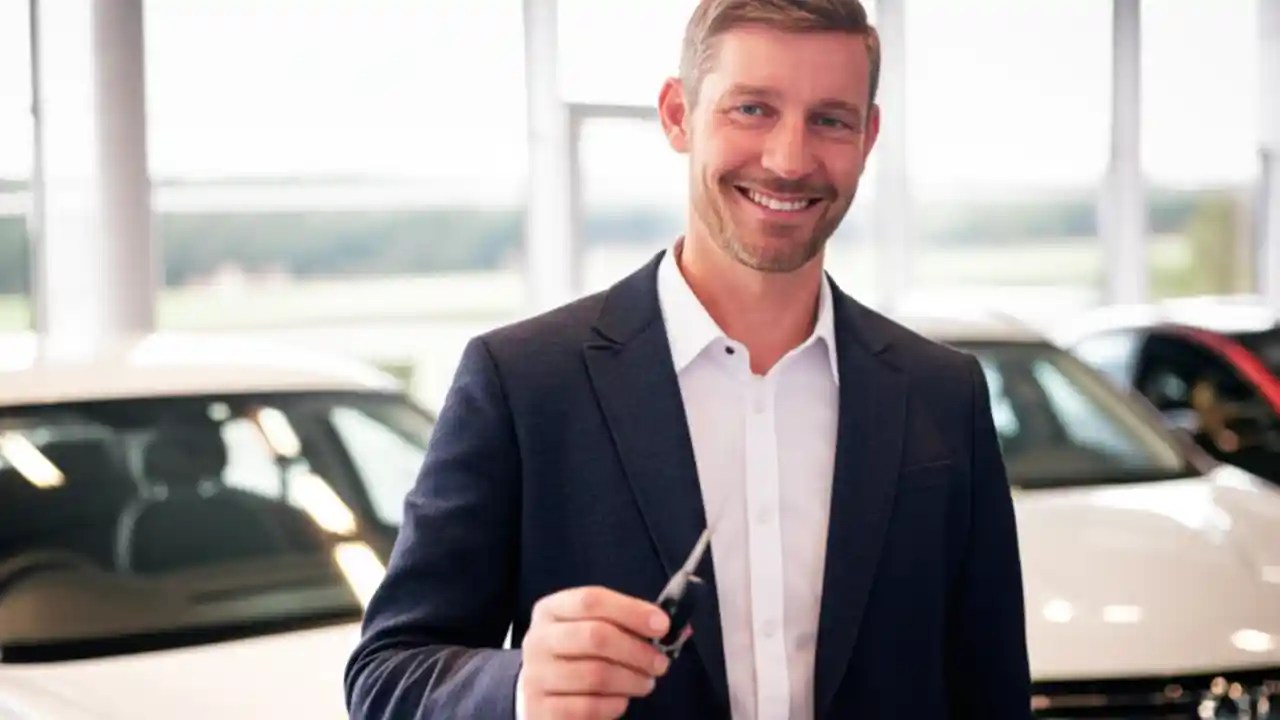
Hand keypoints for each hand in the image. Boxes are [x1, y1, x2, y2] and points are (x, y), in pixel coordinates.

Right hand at [521, 586, 672, 719]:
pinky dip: (615, 704)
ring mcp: (536, 677)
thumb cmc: (575, 655)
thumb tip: (665, 625)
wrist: (540, 692)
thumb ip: (622, 622)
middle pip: (595, 636)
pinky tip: (621, 699)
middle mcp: (538, 640)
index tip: (661, 624)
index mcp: (550, 610)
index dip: (632, 611)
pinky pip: (590, 707)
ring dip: (632, 680)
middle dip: (638, 650)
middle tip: (660, 661)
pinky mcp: (543, 710)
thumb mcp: (589, 628)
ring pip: (597, 675)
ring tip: (646, 681)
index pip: (591, 600)